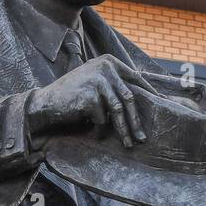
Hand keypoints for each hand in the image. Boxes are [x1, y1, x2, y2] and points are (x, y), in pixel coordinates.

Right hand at [27, 54, 148, 149]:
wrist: (45, 103)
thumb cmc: (72, 95)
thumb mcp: (94, 82)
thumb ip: (113, 84)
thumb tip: (139, 98)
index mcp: (109, 61)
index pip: (135, 78)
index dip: (148, 94)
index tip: (160, 107)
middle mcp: (105, 67)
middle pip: (128, 97)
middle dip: (136, 120)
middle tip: (143, 138)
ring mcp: (97, 80)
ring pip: (118, 110)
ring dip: (124, 130)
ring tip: (128, 144)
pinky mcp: (90, 96)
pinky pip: (102, 119)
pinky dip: (99, 130)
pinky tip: (93, 133)